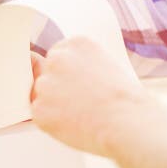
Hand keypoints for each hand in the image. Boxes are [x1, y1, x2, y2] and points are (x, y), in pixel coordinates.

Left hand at [30, 36, 145, 156]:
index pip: (58, 56)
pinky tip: (72, 124)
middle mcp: (57, 59)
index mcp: (76, 44)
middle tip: (77, 102)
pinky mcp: (38, 107)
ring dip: (52, 105)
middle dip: (56, 87)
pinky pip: (39, 116)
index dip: (67, 74)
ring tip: (79, 114)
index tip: (78, 85)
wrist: (127, 122)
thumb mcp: (108, 67)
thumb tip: (67, 77)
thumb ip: (82, 66)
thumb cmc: (128, 101)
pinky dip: (51, 123)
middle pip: (44, 72)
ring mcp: (44, 83)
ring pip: (40, 95)